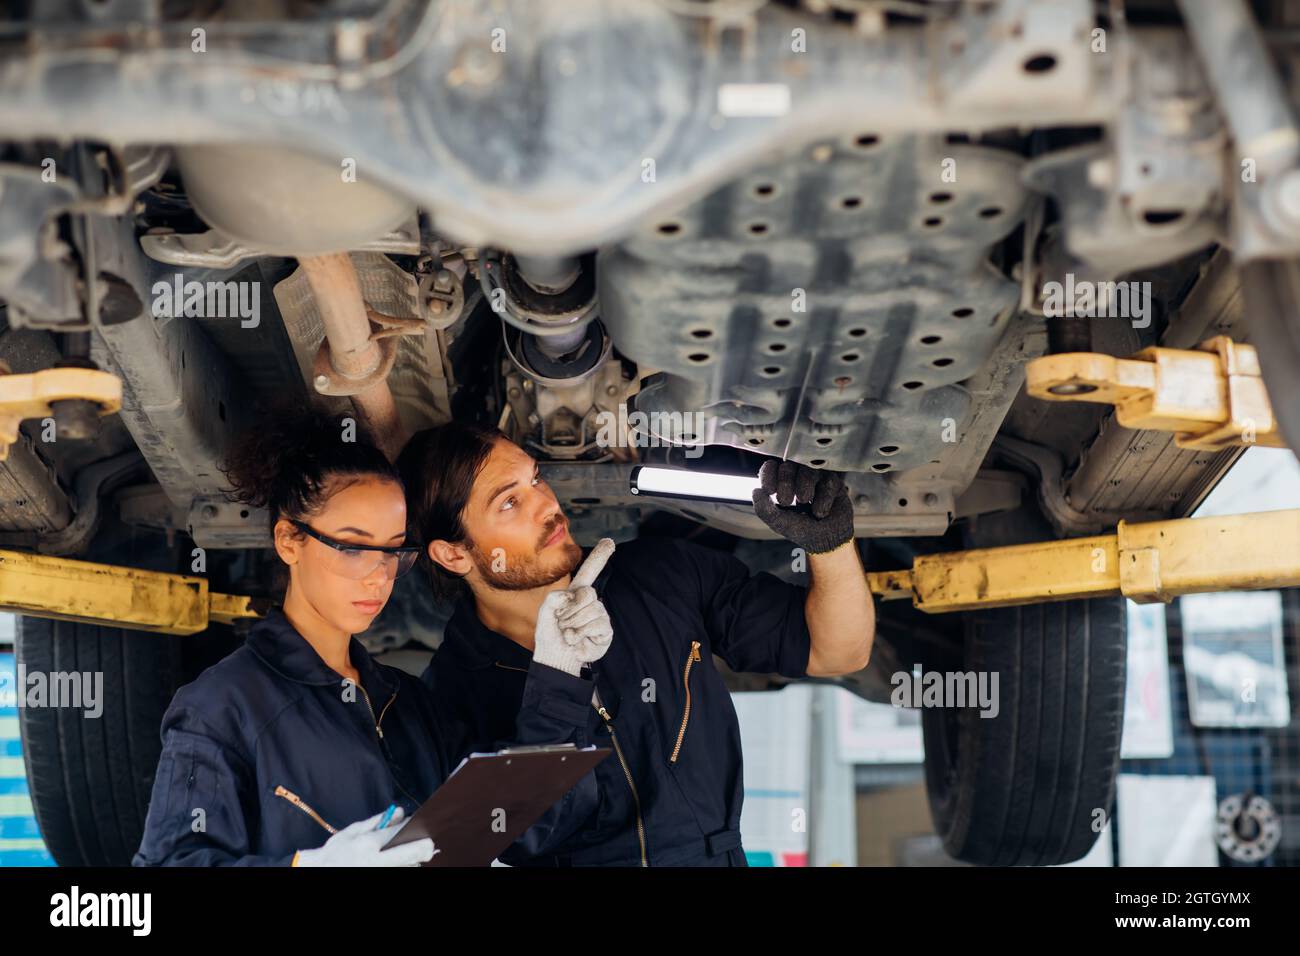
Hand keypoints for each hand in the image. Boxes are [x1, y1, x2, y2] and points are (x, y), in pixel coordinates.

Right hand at [293, 806, 433, 866]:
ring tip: (406, 851)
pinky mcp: (383, 876)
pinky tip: (398, 860)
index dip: (417, 826)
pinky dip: (406, 865)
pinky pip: (404, 870)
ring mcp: (382, 872)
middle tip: (425, 840)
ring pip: (413, 865)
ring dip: (414, 857)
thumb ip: (378, 821)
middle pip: (418, 852)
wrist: (320, 872)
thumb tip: (400, 812)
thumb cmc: (337, 851)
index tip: (422, 823)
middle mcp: (378, 861)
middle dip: (425, 844)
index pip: (403, 833)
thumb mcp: (353, 830)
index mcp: (369, 844)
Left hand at [532, 538, 615, 676]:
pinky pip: (597, 624)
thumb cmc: (550, 635)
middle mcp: (590, 603)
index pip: (589, 572)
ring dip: (573, 625)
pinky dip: (581, 634)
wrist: (555, 658)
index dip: (600, 557)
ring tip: (569, 634)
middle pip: (587, 593)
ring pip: (591, 610)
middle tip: (563, 623)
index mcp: (575, 594)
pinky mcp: (605, 631)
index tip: (610, 541)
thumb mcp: (545, 612)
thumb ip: (555, 597)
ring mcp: (599, 616)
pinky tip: (577, 641)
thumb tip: (573, 595)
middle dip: (570, 610)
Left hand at [752, 460, 854, 553]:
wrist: (826, 540)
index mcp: (781, 483)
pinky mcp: (834, 482)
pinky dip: (823, 500)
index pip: (770, 467)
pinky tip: (821, 512)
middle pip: (788, 466)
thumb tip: (756, 491)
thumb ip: (764, 509)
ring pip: (809, 471)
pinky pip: (828, 482)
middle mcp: (798, 476)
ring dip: (804, 489)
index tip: (769, 490)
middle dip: (785, 484)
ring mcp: (817, 477)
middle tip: (786, 501)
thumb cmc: (801, 529)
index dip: (768, 475)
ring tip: (805, 503)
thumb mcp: (778, 523)